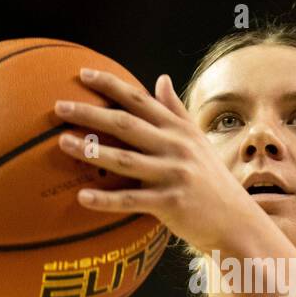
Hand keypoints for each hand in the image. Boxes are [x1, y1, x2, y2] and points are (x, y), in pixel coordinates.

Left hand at [53, 68, 271, 254]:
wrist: (237, 221)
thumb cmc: (212, 181)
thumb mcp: (198, 141)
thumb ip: (176, 111)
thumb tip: (160, 78)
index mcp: (178, 130)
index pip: (140, 101)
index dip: (110, 86)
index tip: (82, 74)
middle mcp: (176, 148)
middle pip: (126, 125)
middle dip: (90, 113)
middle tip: (59, 107)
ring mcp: (173, 175)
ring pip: (125, 160)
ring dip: (91, 151)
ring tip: (62, 144)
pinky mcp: (171, 204)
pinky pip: (131, 201)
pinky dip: (106, 200)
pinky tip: (81, 196)